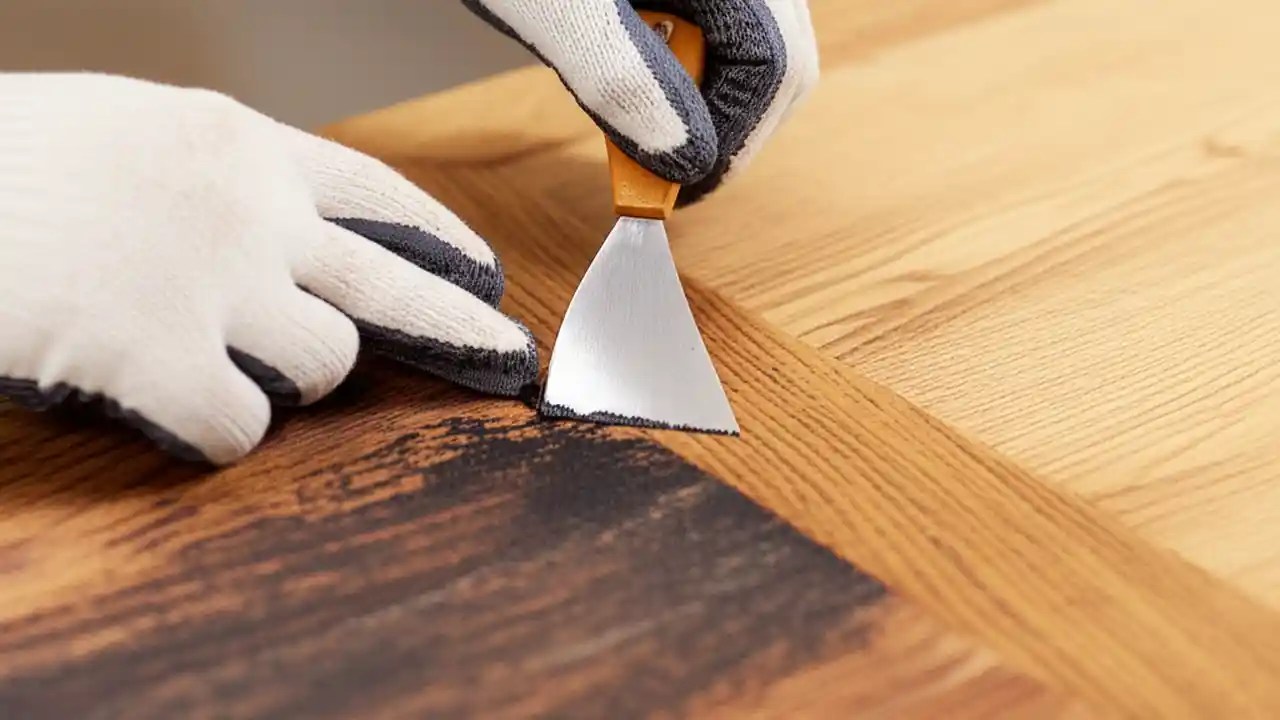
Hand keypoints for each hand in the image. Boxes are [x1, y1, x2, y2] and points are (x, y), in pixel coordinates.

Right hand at [0, 72, 536, 464]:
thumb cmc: (9, 166)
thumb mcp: (134, 136)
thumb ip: (224, 183)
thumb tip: (292, 238)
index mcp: (239, 145)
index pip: (379, 192)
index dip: (441, 240)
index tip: (483, 273)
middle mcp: (250, 212)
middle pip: (397, 287)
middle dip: (460, 331)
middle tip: (506, 360)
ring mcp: (216, 287)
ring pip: (323, 362)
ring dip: (281, 375)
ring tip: (197, 349)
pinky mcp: (166, 363)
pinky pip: (243, 427)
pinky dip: (210, 427)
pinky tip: (156, 397)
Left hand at [464, 0, 818, 203]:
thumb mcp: (554, 7)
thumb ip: (619, 77)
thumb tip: (683, 159)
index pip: (778, 69)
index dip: (733, 145)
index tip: (677, 193)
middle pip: (779, 59)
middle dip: (724, 126)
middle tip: (658, 168)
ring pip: (752, 44)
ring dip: (701, 97)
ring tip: (634, 117)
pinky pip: (715, 21)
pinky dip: (682, 61)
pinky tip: (631, 66)